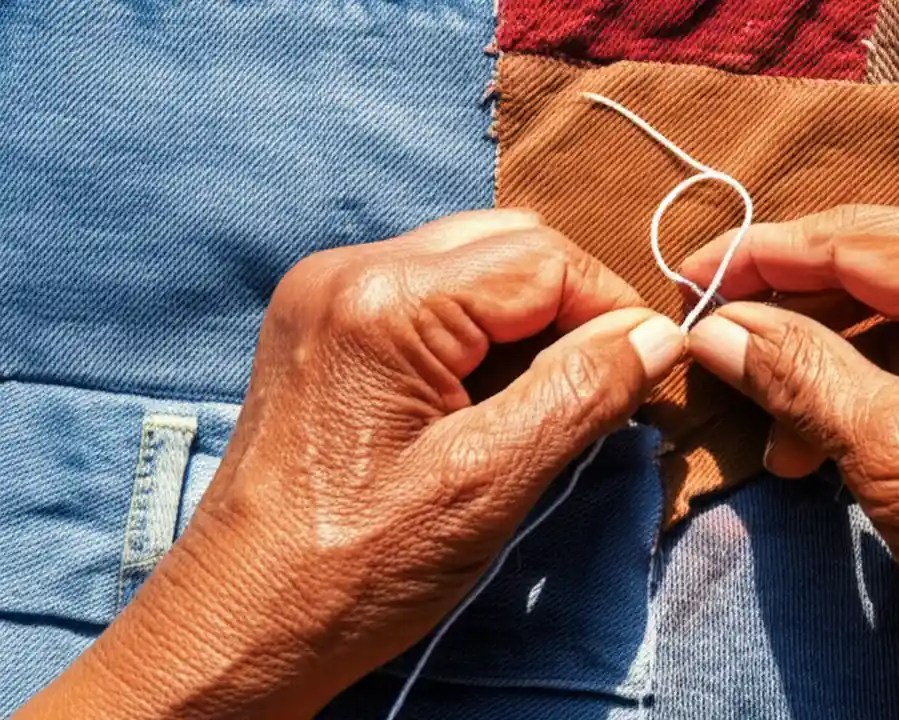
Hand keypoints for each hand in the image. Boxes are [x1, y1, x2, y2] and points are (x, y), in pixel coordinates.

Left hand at [18, 210, 684, 718]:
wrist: (238, 628)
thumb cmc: (357, 573)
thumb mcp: (489, 485)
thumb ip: (580, 395)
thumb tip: (659, 335)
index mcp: (385, 302)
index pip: (543, 259)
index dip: (613, 308)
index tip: (651, 372)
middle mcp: (347, 271)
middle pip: (506, 243)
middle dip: (572, 304)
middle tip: (603, 385)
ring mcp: (325, 295)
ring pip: (470, 262)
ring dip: (527, 318)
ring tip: (548, 398)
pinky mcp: (321, 327)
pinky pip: (428, 294)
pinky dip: (478, 331)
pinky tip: (488, 397)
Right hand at [681, 205, 898, 718]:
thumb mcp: (891, 453)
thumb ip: (796, 373)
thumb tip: (711, 329)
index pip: (865, 240)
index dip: (763, 254)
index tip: (688, 276)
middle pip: (887, 265)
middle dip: (794, 312)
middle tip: (716, 343)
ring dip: (830, 362)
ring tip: (773, 432)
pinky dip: (878, 384)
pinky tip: (820, 440)